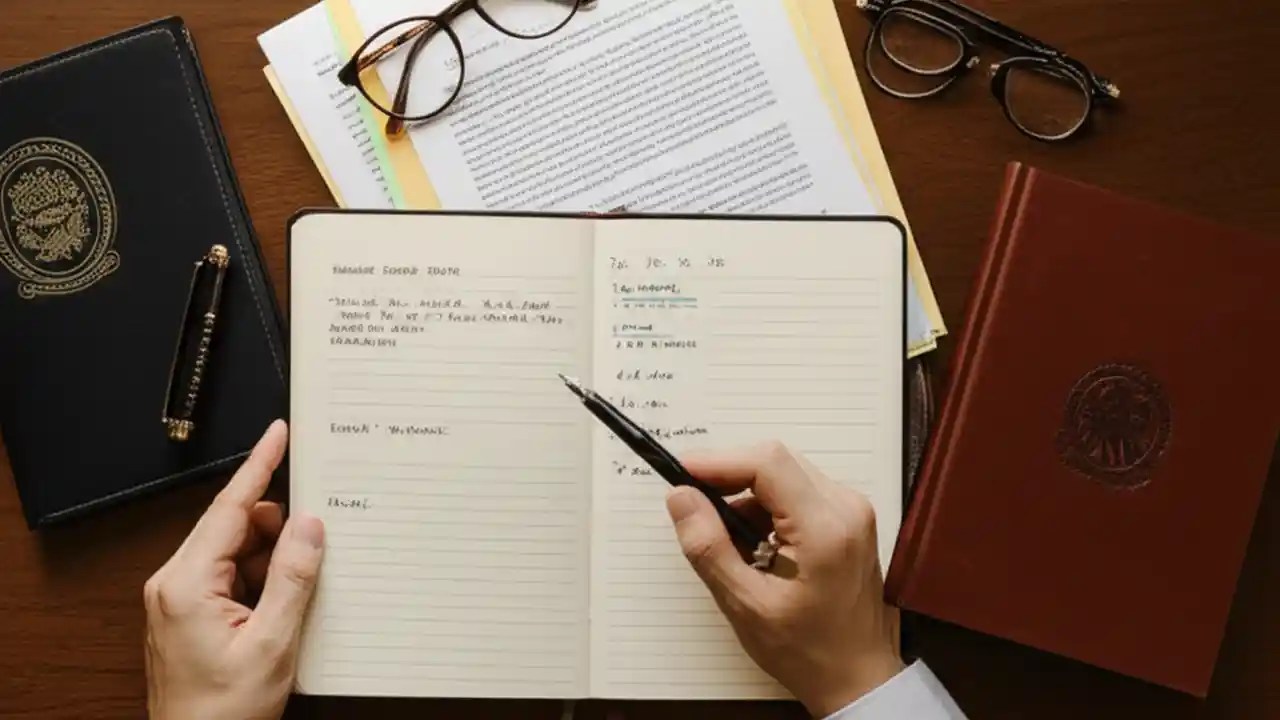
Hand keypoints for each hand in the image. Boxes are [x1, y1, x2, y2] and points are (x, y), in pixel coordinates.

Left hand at [144, 421, 324, 719]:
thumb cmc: (222, 714)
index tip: (278, 435)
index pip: (230, 507)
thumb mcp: (271, 644)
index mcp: (187, 583)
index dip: (259, 466)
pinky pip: (232, 577)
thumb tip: (309, 526)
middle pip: (236, 528)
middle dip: (278, 533)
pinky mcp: (189, 613)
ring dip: (271, 565)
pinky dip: (261, 583)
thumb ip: (293, 577)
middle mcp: (175, 583)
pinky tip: (280, 611)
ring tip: (291, 604)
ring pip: (238, 553)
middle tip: (315, 549)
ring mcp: (179, 598)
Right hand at [665, 442, 903, 716]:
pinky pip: (799, 491)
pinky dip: (767, 507)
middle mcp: (846, 508)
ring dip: (748, 495)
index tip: (682, 473)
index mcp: (826, 529)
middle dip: (730, 476)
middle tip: (694, 505)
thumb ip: (710, 548)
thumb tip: (680, 498)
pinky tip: (753, 544)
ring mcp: (852, 511)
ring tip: (728, 540)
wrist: (860, 678)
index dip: (719, 461)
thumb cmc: (809, 652)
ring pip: (786, 473)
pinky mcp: (849, 518)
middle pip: (777, 461)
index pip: (768, 464)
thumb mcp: (747, 606)